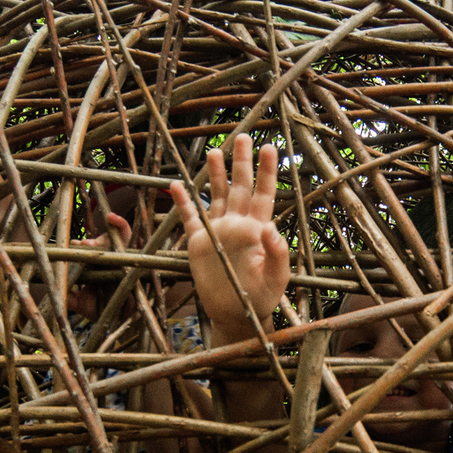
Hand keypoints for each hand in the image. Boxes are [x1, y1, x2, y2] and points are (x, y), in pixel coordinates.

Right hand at [168, 134, 289, 339]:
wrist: (237, 315)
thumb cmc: (261, 298)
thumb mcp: (276, 279)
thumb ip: (277, 254)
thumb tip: (270, 227)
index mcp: (258, 229)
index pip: (263, 193)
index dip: (266, 171)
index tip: (269, 148)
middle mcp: (238, 224)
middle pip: (240, 186)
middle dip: (241, 162)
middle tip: (243, 137)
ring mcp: (218, 231)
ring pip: (216, 196)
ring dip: (215, 175)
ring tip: (214, 152)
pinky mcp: (200, 243)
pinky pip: (189, 218)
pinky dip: (182, 202)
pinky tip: (175, 185)